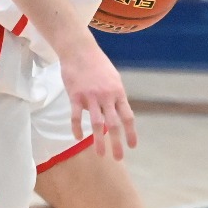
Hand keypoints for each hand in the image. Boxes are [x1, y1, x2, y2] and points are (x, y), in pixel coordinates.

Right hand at [60, 40, 137, 159]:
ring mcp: (91, 96)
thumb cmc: (98, 65)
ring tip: (100, 154)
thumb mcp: (113, 79)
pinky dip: (77, 128)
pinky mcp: (75, 95)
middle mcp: (106, 96)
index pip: (128, 117)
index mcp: (118, 92)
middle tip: (118, 158)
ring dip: (99, 141)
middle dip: (117, 143)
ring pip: (97, 123)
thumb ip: (116, 97)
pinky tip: (78, 137)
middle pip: (114, 124)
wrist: (79, 50)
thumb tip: (118, 113)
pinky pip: (76, 116)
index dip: (131, 133)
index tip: (132, 146)